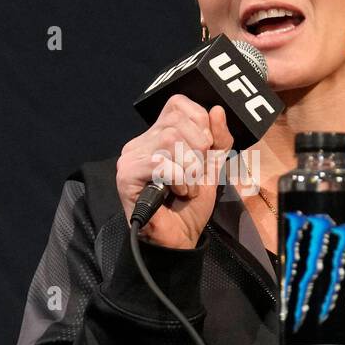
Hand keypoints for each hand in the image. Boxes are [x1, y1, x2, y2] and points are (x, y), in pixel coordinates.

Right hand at [116, 95, 233, 249]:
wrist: (178, 239)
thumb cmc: (190, 204)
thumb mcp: (213, 165)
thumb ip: (218, 138)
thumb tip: (216, 110)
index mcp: (159, 134)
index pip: (178, 104)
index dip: (200, 123)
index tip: (205, 151)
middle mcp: (140, 141)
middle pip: (177, 123)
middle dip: (198, 151)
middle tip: (195, 176)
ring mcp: (130, 157)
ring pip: (170, 141)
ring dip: (190, 169)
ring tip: (187, 188)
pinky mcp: (126, 175)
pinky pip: (161, 163)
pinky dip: (179, 180)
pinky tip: (177, 193)